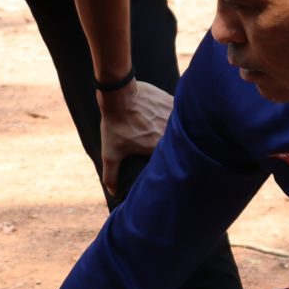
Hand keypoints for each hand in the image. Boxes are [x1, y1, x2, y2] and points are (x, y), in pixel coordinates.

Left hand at [98, 80, 172, 197]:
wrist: (119, 94)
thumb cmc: (115, 125)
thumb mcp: (110, 153)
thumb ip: (111, 175)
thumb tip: (113, 193)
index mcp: (157, 147)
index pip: (168, 159)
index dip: (165, 162)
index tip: (161, 162)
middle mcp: (169, 132)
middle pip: (175, 142)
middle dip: (170, 145)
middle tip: (158, 143)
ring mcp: (172, 115)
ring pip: (178, 126)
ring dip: (173, 129)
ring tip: (162, 129)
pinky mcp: (172, 102)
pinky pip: (177, 111)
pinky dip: (173, 115)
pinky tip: (164, 116)